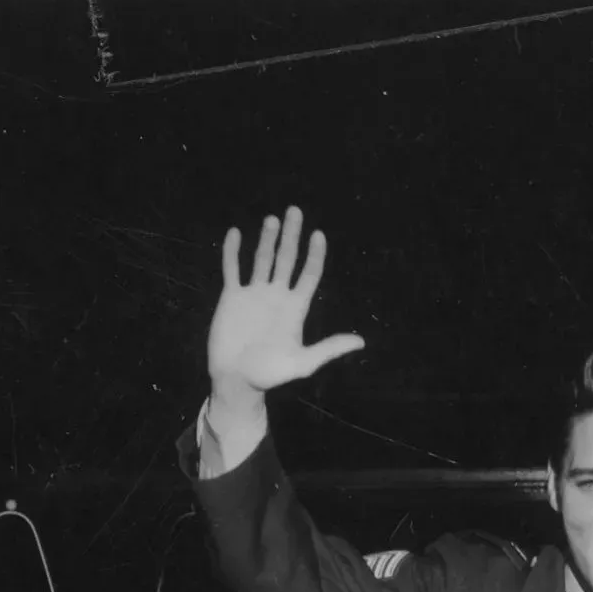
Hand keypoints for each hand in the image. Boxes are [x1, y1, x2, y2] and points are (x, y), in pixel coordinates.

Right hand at [206, 207, 366, 428]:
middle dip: (291, 236)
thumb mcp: (303, 363)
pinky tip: (236, 233)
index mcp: (295, 308)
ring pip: (262, 260)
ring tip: (273, 219)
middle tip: (295, 211)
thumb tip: (361, 342)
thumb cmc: (270, 375)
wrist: (236, 381)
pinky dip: (233, 252)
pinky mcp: (232, 298)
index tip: (319, 235)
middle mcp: (276, 296)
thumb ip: (329, 349)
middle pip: (287, 259)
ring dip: (267, 239)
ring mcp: (253, 295)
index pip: (309, 274)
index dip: (315, 255)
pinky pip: (232, 269)